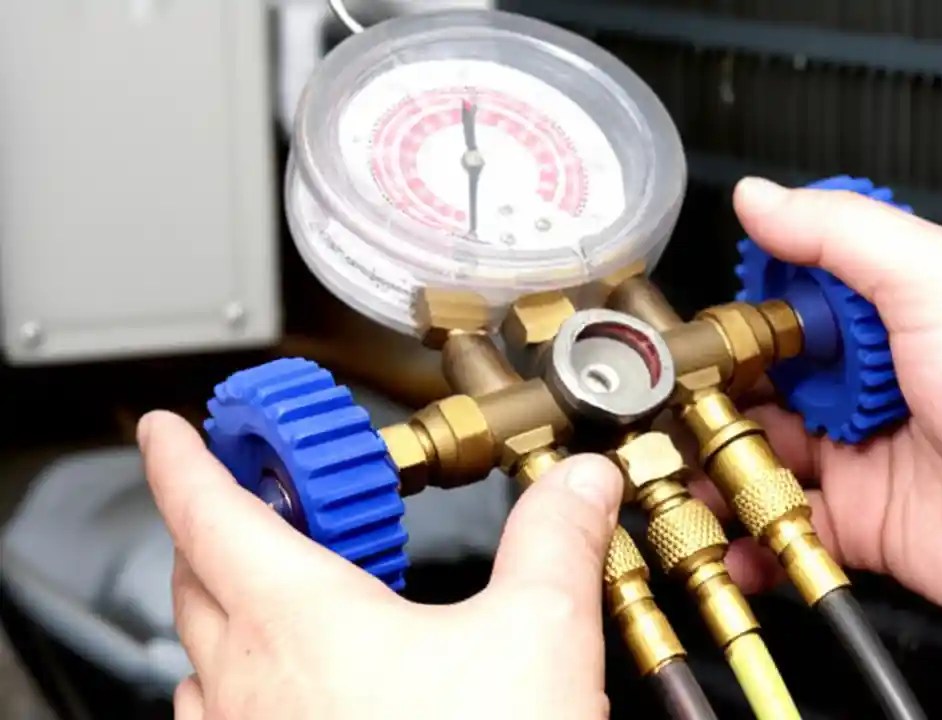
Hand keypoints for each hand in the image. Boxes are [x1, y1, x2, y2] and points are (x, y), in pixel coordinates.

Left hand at [139, 411, 621, 719]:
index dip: (185, 457)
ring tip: (284, 586)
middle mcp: (249, 684)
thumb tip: (577, 485)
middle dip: (216, 522)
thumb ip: (554, 542)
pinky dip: (240, 679)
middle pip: (196, 578)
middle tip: (262, 496)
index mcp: (298, 622)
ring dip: (225, 605)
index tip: (170, 429)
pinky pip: (220, 718)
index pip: (207, 513)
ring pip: (201, 655)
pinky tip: (296, 689)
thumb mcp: (540, 634)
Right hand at [711, 177, 941, 627]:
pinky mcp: (865, 521)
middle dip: (711, 394)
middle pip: (764, 380)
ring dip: (717, 463)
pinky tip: (729, 535)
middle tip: (667, 410)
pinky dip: (749, 535)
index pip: (788, 299)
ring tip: (678, 472)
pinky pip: (786, 524)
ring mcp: (865, 450)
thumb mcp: (936, 277)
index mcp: (892, 308)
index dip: (739, 316)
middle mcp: (873, 379)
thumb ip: (841, 233)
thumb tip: (761, 198)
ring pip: (763, 452)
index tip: (695, 335)